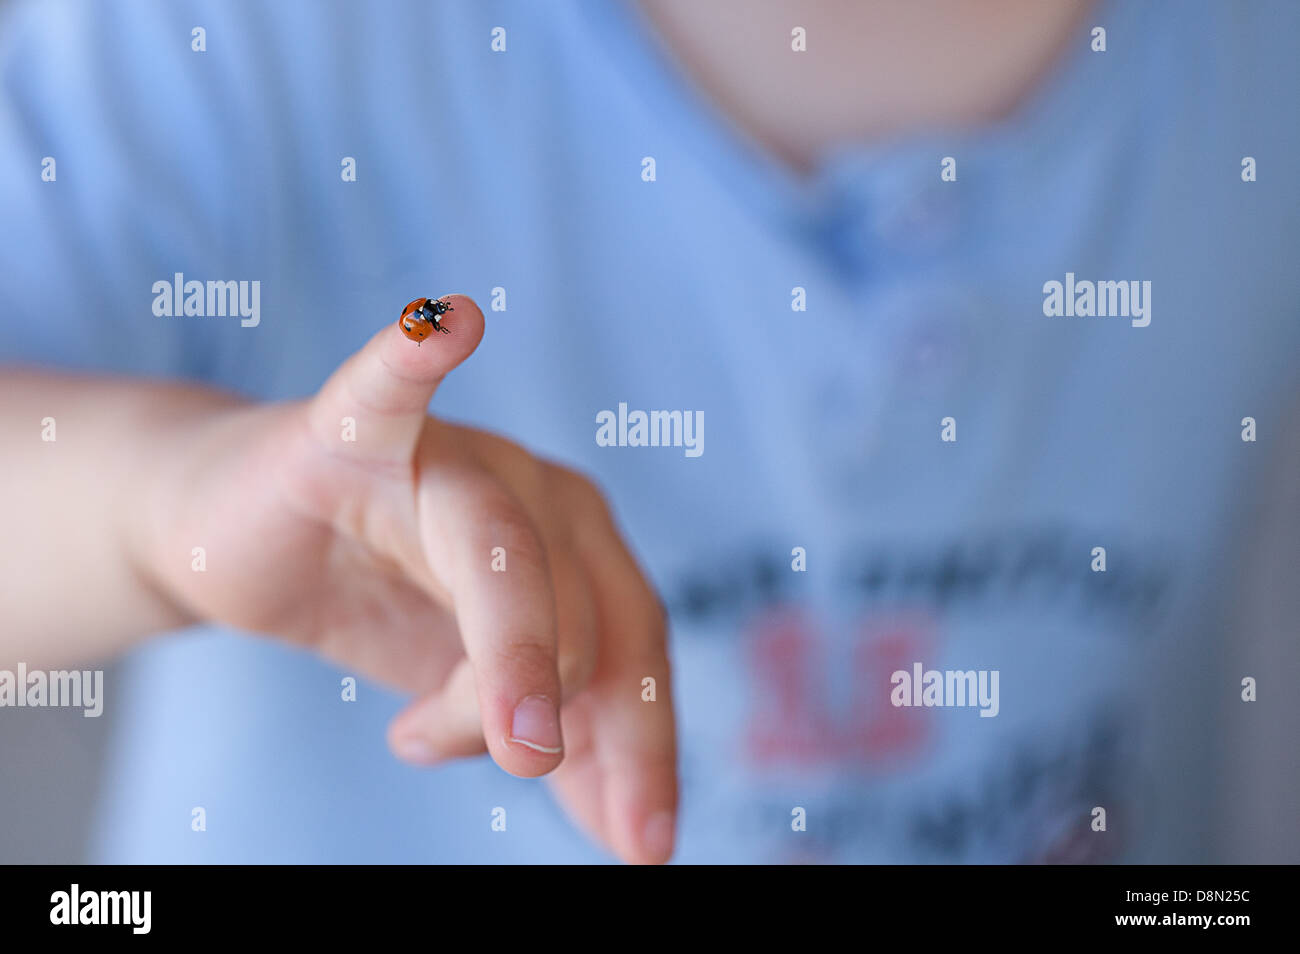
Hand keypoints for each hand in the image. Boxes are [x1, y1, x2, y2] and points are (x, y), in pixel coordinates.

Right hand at [127, 296, 676, 863]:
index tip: (644, 846)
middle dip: (556, 716)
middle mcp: (537, 493)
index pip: (637, 651)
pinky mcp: (351, 433)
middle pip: (584, 616)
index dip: (649, 749)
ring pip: (504, 558)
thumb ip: (554, 746)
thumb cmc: (378, 604)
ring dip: (500, 656)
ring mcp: (450, 456)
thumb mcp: (476, 694)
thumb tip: (634, 836)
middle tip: (513, 762)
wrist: (245, 546)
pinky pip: (385, 389)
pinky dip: (415, 354)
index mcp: (580, 550)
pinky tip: (446, 326)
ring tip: (419, 737)